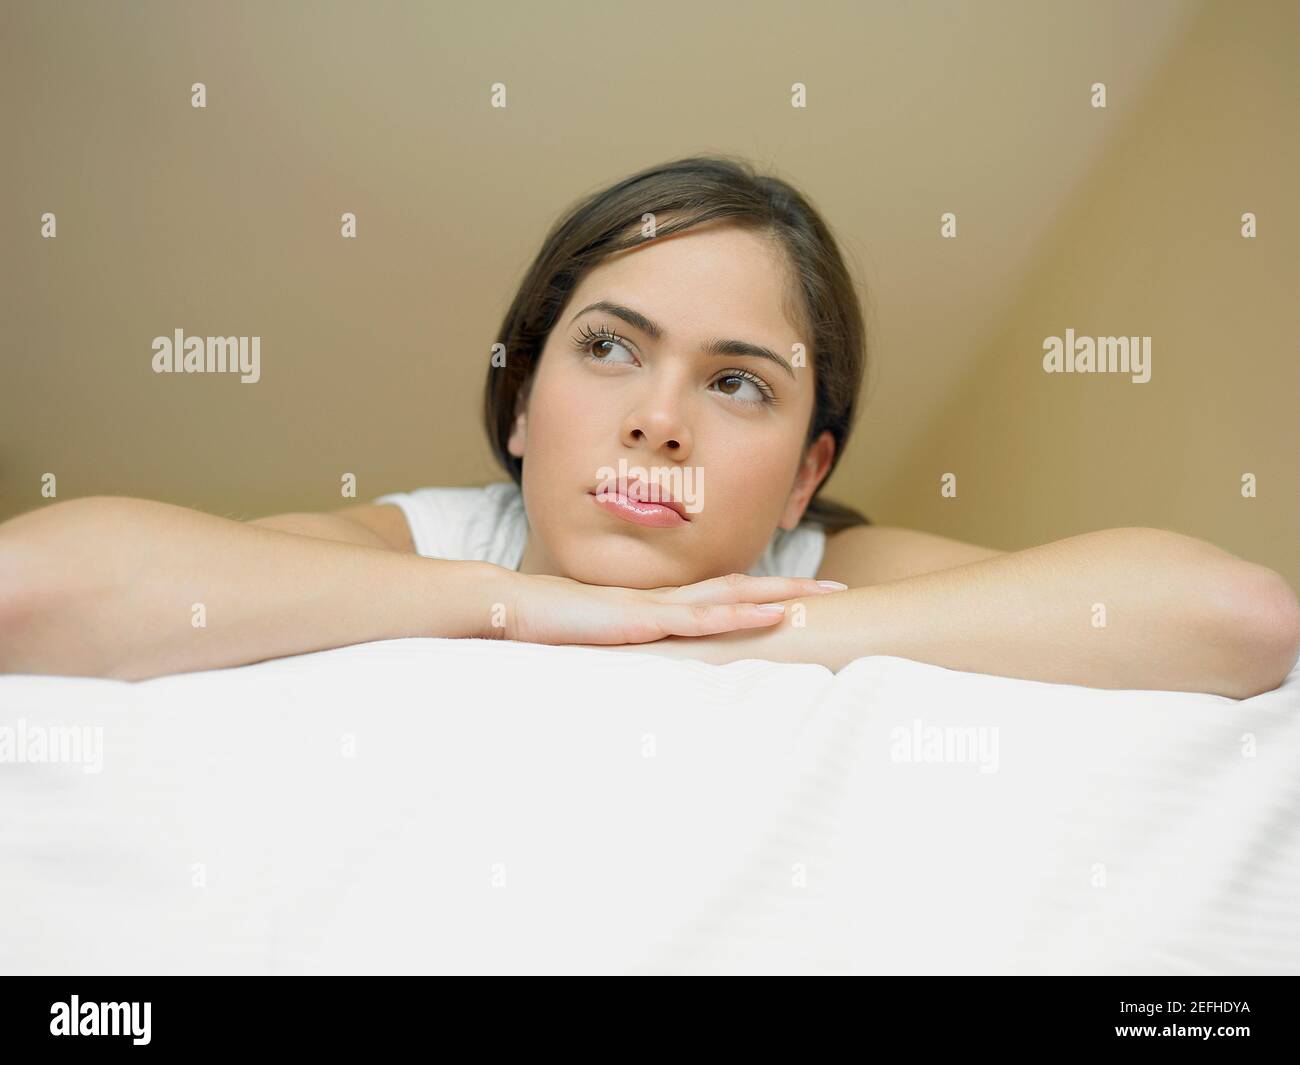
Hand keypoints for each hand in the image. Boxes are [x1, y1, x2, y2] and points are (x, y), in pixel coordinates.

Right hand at [498, 571, 843, 645]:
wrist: (513, 610)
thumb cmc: (551, 630)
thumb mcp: (600, 645)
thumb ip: (628, 651)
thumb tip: (648, 670)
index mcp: (660, 607)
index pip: (722, 596)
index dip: (763, 594)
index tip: (803, 599)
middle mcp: (667, 600)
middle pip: (740, 589)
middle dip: (790, 589)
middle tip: (838, 591)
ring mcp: (657, 607)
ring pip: (730, 597)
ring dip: (778, 595)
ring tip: (820, 596)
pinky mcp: (644, 620)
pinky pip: (700, 617)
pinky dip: (739, 615)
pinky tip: (770, 613)